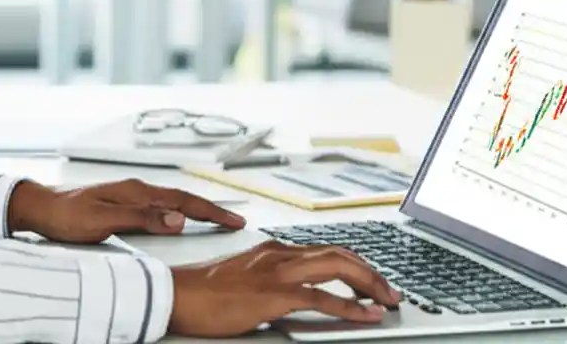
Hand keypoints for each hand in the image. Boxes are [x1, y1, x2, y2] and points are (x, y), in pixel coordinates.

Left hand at [6, 178, 245, 243]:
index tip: (234, 221)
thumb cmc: (66, 214)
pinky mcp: (123, 203)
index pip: (184, 201)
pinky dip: (179, 212)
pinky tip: (179, 217)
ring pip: (173, 202)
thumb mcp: (103, 219)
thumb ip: (142, 218)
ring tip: (216, 219)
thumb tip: (178, 219)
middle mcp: (137, 189)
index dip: (212, 212)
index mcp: (137, 191)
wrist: (39, 207)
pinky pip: (161, 206)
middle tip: (235, 222)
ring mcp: (130, 195)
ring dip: (197, 210)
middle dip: (212, 210)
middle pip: (184, 199)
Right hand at [169, 240, 401, 337]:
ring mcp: (277, 272)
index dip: (356, 263)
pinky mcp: (273, 295)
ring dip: (369, 284)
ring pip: (337, 268)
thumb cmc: (203, 293)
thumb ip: (269, 282)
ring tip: (388, 300)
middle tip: (390, 291)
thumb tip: (291, 296)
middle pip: (340, 254)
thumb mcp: (244, 280)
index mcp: (274, 251)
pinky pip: (321, 298)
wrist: (176, 294)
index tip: (372, 279)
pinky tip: (366, 315)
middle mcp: (280, 255)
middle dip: (371, 272)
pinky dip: (350, 307)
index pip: (326, 250)